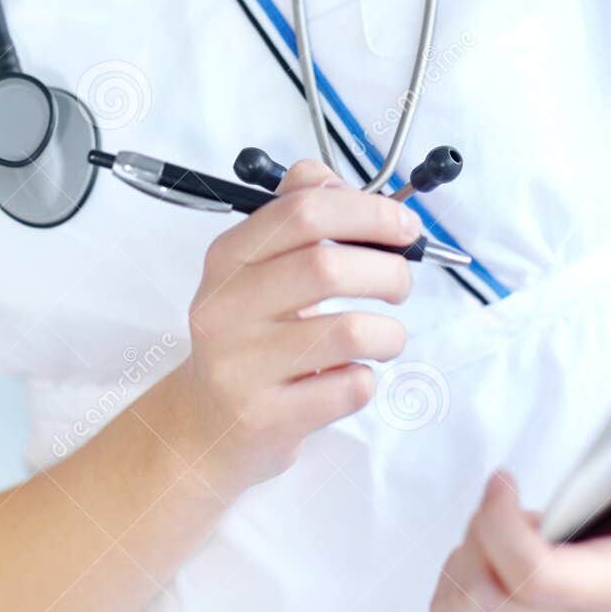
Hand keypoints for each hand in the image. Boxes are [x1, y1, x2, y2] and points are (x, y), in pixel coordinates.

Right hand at [171, 158, 417, 495]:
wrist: (205, 425)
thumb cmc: (248, 336)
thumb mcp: (257, 268)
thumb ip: (297, 216)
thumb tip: (345, 186)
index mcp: (229, 257)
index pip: (303, 211)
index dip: (368, 212)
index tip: (405, 226)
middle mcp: (226, 306)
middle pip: (327, 267)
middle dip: (388, 270)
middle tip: (400, 283)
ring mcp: (242, 366)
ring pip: (349, 331)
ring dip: (389, 332)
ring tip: (383, 337)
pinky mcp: (266, 418)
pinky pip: (349, 388)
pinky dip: (366, 378)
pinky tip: (348, 376)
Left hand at [429, 433, 610, 611]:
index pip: (533, 579)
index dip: (500, 524)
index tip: (503, 478)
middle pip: (485, 599)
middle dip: (480, 534)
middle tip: (508, 495)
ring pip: (465, 609)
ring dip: (472, 552)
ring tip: (514, 520)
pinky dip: (470, 571)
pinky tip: (508, 543)